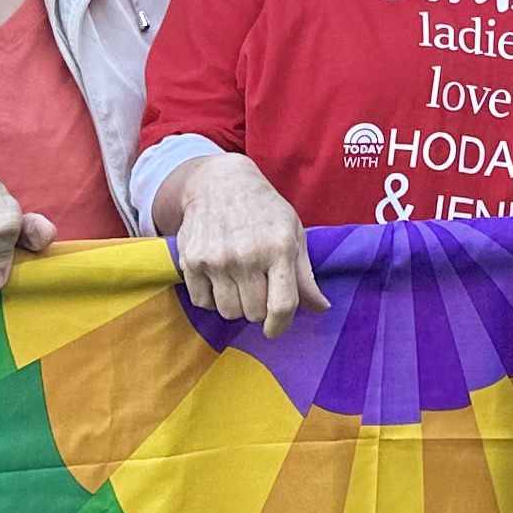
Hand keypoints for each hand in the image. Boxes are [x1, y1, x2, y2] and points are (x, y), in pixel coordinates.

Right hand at [154, 154, 327, 325]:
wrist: (220, 183)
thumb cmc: (265, 211)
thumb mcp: (293, 234)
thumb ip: (305, 276)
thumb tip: (322, 308)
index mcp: (279, 249)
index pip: (281, 306)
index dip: (280, 326)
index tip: (275, 328)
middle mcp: (247, 255)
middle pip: (253, 313)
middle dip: (257, 309)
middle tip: (257, 288)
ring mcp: (217, 259)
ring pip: (228, 311)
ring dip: (235, 305)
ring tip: (238, 282)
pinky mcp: (191, 261)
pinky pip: (202, 302)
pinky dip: (211, 298)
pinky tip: (218, 278)